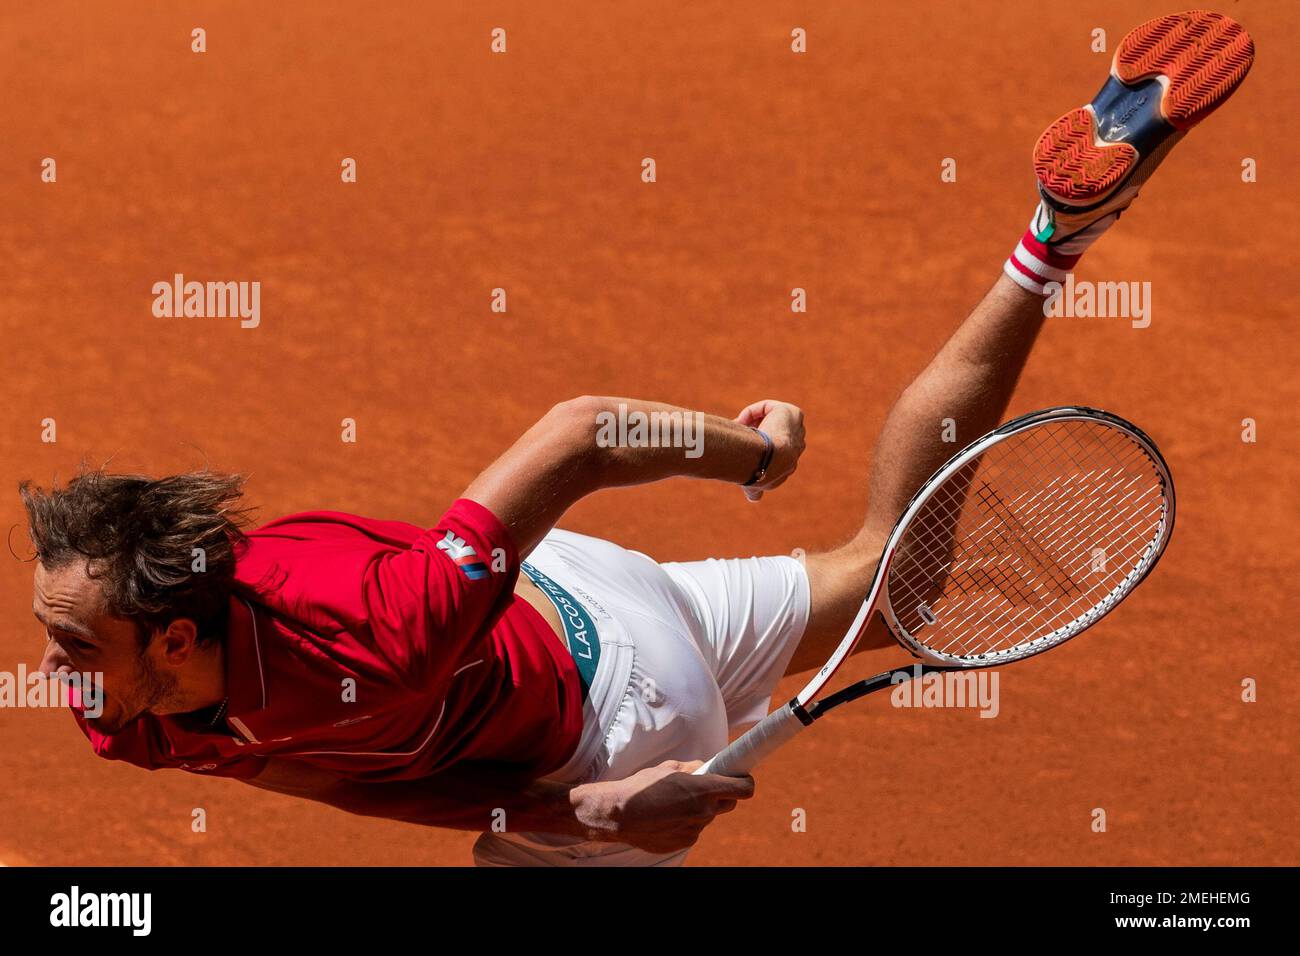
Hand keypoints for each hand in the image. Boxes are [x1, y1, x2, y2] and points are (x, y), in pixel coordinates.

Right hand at [571, 759, 754, 852]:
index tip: (740, 778)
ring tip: (674, 803)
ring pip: (707, 817)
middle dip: (722, 794)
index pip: (744, 789)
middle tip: (705, 787)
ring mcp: (695, 830)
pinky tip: (666, 817)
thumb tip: (706, 768)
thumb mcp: (669, 768)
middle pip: (729, 804)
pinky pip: (692, 829)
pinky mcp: (684, 842)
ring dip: (699, 809)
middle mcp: (704, 812)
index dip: (744, 782)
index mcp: (704, 790)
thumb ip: (694, 768)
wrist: (619, 815)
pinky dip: (685, 822)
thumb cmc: (642, 787)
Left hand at [736, 400, 804, 500]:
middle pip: (773, 433)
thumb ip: (754, 492)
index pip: (774, 453)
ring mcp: (797, 429)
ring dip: (754, 423)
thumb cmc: (759, 472)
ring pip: (771, 420)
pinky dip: (753, 412)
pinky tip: (742, 420)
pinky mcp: (793, 413)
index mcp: (789, 463)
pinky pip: (769, 408)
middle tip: (739, 435)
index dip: (757, 449)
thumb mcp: (755, 486)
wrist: (767, 459)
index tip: (741, 449)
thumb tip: (754, 498)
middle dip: (756, 434)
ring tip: (738, 427)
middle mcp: (797, 446)